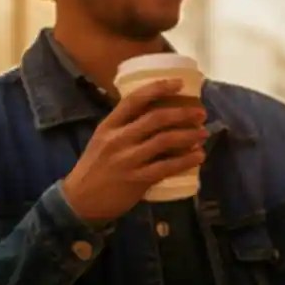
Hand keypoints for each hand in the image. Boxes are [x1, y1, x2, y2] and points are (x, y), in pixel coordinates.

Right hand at [63, 79, 208, 223]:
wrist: (80, 200)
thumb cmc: (96, 167)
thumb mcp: (103, 139)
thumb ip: (125, 126)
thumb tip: (157, 111)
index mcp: (109, 125)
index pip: (134, 99)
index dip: (158, 88)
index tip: (179, 84)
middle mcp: (118, 139)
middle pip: (156, 119)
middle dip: (183, 113)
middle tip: (201, 113)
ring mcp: (128, 160)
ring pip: (165, 141)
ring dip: (189, 135)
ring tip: (203, 133)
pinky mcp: (137, 179)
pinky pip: (167, 166)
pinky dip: (186, 160)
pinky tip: (199, 156)